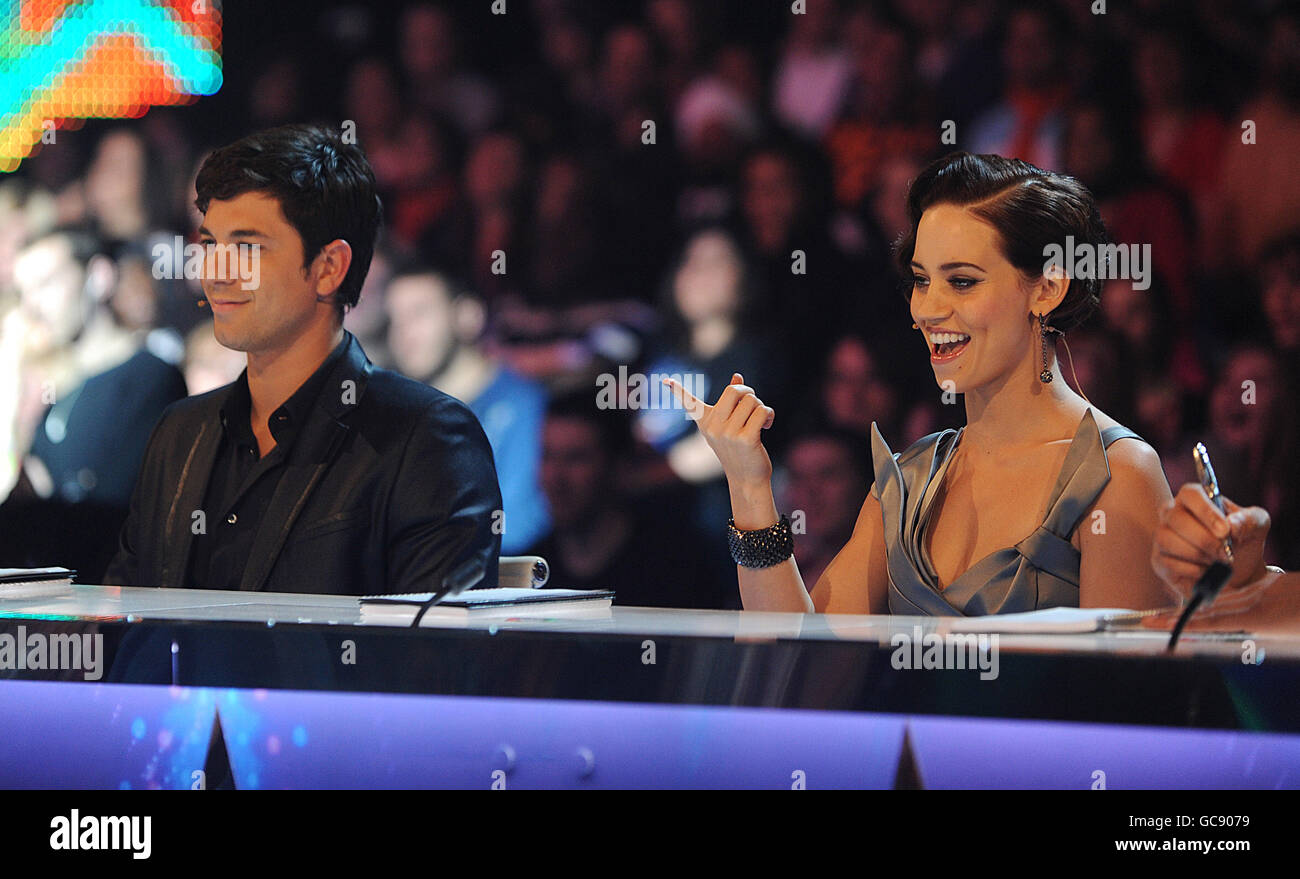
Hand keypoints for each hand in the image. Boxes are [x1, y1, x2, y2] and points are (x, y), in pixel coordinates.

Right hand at [662, 372, 774, 491]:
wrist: (746, 478)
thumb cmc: (738, 449)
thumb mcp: (729, 425)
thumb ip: (732, 401)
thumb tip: (737, 376)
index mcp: (705, 422)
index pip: (690, 404)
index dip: (678, 391)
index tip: (666, 382)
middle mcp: (713, 428)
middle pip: (734, 391)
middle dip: (748, 392)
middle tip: (752, 403)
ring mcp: (728, 434)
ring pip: (751, 401)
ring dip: (760, 407)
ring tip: (760, 420)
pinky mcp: (746, 439)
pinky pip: (761, 411)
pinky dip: (768, 415)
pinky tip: (767, 425)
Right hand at [1150, 483, 1270, 602]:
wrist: (1239, 571)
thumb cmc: (1243, 540)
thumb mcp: (1257, 525)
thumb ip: (1249, 520)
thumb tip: (1232, 526)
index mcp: (1195, 499)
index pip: (1190, 494)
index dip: (1205, 511)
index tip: (1225, 531)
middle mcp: (1172, 513)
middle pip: (1176, 519)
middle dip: (1204, 539)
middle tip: (1226, 553)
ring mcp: (1162, 536)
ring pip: (1167, 540)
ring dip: (1197, 554)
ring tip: (1217, 562)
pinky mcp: (1159, 560)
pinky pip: (1167, 562)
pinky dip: (1192, 570)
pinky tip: (1206, 572)